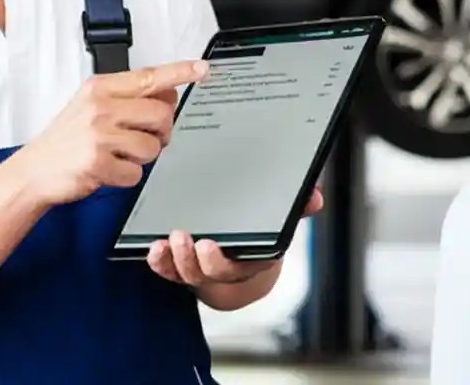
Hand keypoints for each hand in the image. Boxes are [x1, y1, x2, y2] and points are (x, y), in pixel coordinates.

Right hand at [17, 59, 208, 206]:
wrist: (34, 171)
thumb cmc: (65, 140)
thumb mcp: (89, 106)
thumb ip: (125, 98)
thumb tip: (166, 94)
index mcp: (99, 88)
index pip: (149, 76)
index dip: (179, 72)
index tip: (201, 68)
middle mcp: (100, 107)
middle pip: (161, 114)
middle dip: (161, 131)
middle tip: (145, 138)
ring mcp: (98, 135)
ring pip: (153, 147)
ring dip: (142, 158)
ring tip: (118, 156)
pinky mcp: (98, 163)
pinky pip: (136, 174)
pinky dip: (126, 178)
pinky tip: (108, 171)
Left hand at [146, 186, 323, 285]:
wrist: (245, 253)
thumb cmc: (261, 229)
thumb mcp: (280, 217)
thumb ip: (298, 206)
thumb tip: (315, 197)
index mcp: (253, 258)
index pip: (242, 267)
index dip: (223, 260)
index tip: (211, 245)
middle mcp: (227, 269)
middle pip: (212, 273)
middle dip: (197, 260)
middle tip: (186, 237)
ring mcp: (203, 270)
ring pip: (188, 274)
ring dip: (176, 259)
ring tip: (170, 238)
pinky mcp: (183, 267)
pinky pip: (170, 271)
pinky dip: (161, 263)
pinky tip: (154, 247)